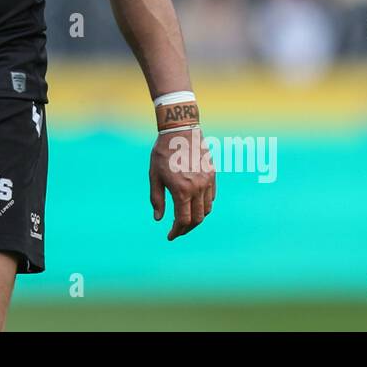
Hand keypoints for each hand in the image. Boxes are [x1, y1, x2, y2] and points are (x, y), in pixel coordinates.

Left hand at [149, 126, 215, 240]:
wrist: (180, 130)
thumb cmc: (163, 152)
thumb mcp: (154, 176)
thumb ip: (157, 199)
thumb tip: (158, 219)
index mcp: (181, 190)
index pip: (183, 220)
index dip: (177, 232)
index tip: (170, 236)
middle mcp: (197, 188)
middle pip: (197, 219)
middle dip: (187, 228)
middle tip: (177, 231)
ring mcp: (207, 181)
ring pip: (207, 210)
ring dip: (197, 218)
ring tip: (186, 220)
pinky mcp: (212, 174)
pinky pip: (212, 197)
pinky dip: (204, 205)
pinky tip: (194, 205)